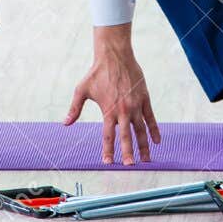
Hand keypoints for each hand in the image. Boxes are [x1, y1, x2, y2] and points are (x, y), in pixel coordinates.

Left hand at [64, 24, 160, 164]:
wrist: (115, 56)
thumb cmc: (97, 72)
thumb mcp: (82, 90)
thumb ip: (75, 108)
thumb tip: (65, 124)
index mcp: (109, 110)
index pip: (108, 136)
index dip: (108, 150)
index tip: (107, 162)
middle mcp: (123, 110)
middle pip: (127, 136)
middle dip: (128, 153)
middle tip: (130, 165)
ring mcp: (136, 105)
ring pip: (141, 130)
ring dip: (144, 146)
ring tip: (147, 159)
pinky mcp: (144, 99)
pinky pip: (151, 118)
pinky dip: (154, 130)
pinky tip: (157, 141)